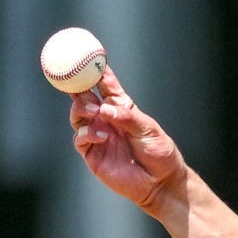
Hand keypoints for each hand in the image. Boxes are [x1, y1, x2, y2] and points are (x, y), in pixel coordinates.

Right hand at [69, 68, 186, 211]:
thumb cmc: (159, 153)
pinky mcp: (93, 154)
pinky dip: (87, 134)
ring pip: (77, 115)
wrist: (160, 182)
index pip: (103, 84)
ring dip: (82, 109)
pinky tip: (102, 136)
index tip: (90, 54)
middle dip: (77, 84)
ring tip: (96, 113)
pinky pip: (80, 139)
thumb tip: (104, 109)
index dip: (96, 69)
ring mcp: (97, 135)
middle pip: (83, 96)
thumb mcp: (148, 129)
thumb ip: (127, 117)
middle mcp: (105, 118)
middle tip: (76, 79)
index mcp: (120, 107)